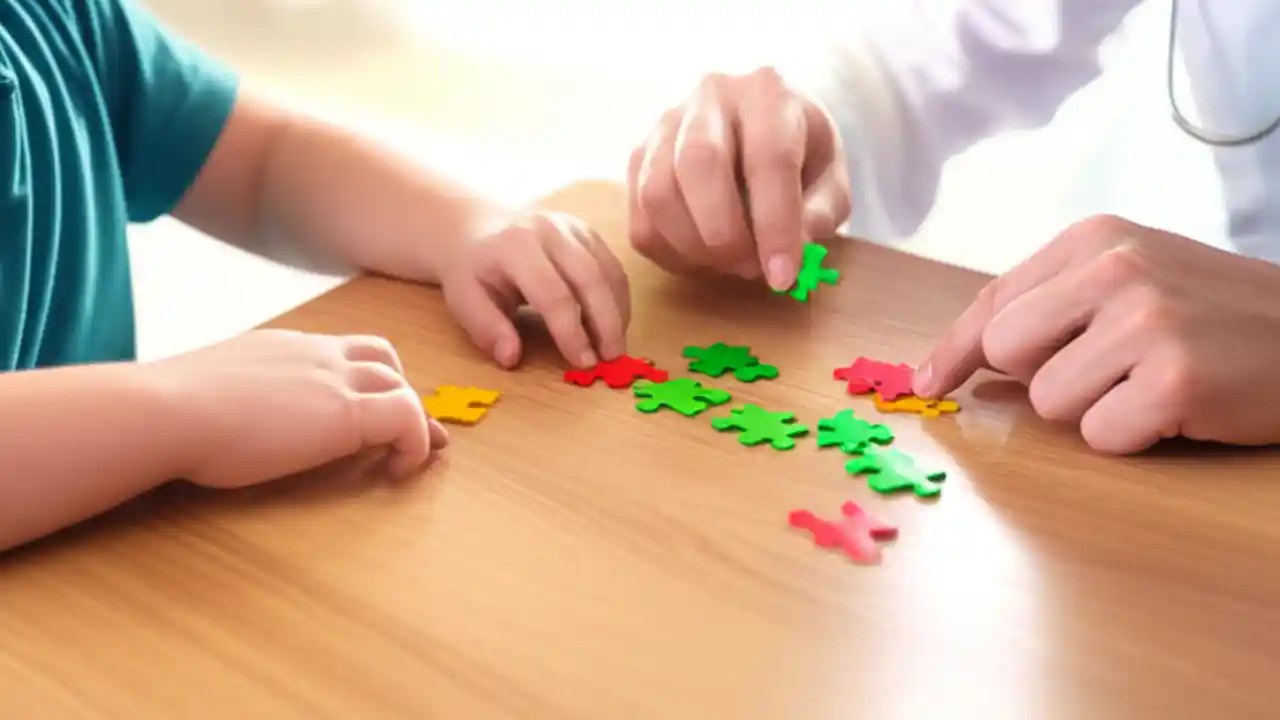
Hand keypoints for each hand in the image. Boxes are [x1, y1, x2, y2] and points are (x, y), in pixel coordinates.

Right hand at [155, 329, 446, 486]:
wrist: (164, 410)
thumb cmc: (168, 413)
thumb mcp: (209, 394)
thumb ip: (230, 399)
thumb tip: (214, 422)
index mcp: (281, 347)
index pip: (342, 349)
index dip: (368, 379)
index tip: (371, 414)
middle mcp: (315, 353)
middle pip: (384, 360)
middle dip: (401, 395)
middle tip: (403, 437)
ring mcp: (334, 379)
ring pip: (403, 386)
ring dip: (412, 423)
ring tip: (400, 461)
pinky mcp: (347, 412)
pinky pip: (408, 417)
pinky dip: (415, 444)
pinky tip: (393, 473)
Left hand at [440, 210, 629, 368]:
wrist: (477, 227)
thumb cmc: (473, 269)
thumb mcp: (463, 299)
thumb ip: (486, 328)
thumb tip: (511, 358)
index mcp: (516, 246)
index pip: (553, 294)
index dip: (571, 332)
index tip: (583, 363)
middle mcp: (549, 230)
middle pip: (590, 278)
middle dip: (606, 322)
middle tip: (612, 358)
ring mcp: (572, 228)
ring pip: (608, 271)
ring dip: (618, 312)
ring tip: (616, 346)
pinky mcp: (587, 232)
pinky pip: (612, 267)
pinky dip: (618, 299)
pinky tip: (613, 324)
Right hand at [627, 67, 851, 288]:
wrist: (759, 126)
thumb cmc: (801, 154)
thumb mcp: (830, 178)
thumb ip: (820, 212)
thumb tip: (792, 251)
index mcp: (766, 92)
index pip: (768, 158)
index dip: (775, 224)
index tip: (782, 275)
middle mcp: (708, 97)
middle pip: (698, 165)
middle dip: (724, 234)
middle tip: (749, 269)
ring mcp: (663, 125)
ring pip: (657, 194)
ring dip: (693, 247)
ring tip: (729, 264)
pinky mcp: (638, 158)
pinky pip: (640, 219)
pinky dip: (670, 253)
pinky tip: (702, 257)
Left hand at [915, 214, 1279, 453]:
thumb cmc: (1212, 313)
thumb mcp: (1133, 276)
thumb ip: (1053, 302)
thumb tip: (964, 358)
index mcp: (1094, 238)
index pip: (992, 300)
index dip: (953, 348)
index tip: (926, 384)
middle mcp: (1113, 269)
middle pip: (1006, 350)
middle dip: (1041, 374)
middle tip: (1107, 367)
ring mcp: (1145, 322)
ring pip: (1049, 400)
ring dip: (1092, 408)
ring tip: (1149, 381)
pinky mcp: (1173, 381)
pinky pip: (1100, 435)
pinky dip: (1131, 435)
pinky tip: (1176, 406)